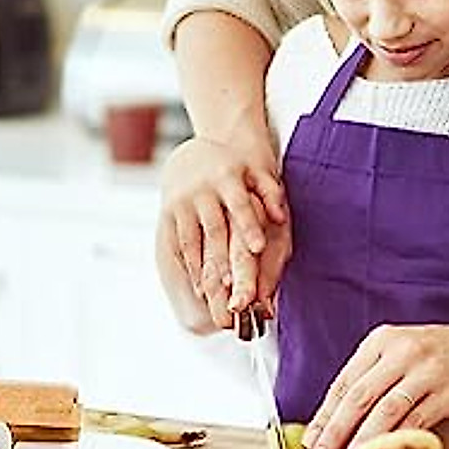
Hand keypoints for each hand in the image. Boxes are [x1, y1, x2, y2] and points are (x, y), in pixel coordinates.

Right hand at [160, 135, 286, 311]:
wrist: (193, 151)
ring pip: (192, 240)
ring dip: (203, 269)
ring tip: (215, 297)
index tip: (258, 248)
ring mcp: (182, 202)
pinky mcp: (168, 213)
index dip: (248, 225)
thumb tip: (280, 217)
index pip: (239, 204)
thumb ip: (271, 192)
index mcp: (227, 176)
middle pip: (214, 228)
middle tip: (234, 288)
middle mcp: (202, 190)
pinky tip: (199, 288)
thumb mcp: (256, 169)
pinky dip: (189, 267)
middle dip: (223, 259)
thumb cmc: (234, 165)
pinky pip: (178, 244)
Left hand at [302, 323, 448, 448]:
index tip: (311, 442)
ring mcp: (425, 372)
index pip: (344, 383)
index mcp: (380, 341)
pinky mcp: (448, 393)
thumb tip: (333, 422)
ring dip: (361, 441)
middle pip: (358, 397)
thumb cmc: (434, 357)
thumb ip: (369, 380)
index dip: (325, 416)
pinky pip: (416, 422)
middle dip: (335, 432)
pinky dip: (396, 441)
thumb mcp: (397, 353)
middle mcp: (400, 352)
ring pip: (384, 412)